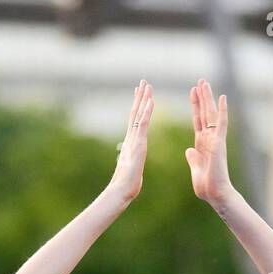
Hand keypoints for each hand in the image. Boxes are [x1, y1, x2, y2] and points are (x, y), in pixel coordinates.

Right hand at [107, 79, 153, 203]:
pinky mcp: (138, 144)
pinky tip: (151, 100)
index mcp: (131, 143)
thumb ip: (132, 162)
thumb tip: (129, 162)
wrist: (121, 191)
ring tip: (147, 84)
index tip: (140, 94)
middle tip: (143, 82)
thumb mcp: (132, 169)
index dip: (138, 107)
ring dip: (143, 99)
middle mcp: (131, 138)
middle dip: (139, 97)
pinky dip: (147, 111)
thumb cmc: (127, 186)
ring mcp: (134, 140)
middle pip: (135, 113)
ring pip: (139, 115)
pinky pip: (143, 124)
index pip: (135, 121)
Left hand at [185, 78, 233, 207]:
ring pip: (212, 114)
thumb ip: (193, 158)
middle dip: (202, 97)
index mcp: (202, 144)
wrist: (214, 194)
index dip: (195, 106)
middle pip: (205, 114)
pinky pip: (221, 124)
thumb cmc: (206, 186)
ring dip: (208, 98)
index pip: (198, 120)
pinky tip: (223, 97)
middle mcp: (210, 139)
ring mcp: (215, 140)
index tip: (192, 92)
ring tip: (205, 83)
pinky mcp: (219, 143)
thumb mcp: (195, 169)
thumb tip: (189, 150)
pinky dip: (222, 111)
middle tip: (200, 81)